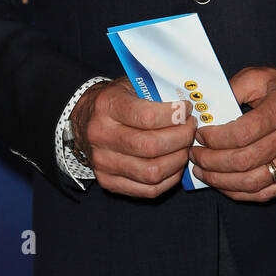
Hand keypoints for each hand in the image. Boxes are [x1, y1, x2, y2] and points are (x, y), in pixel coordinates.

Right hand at [70, 77, 196, 198]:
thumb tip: (188, 107)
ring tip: (185, 146)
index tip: (187, 110)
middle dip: (181, 138)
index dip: (175, 115)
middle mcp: (101, 135)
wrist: (84, 120)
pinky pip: (148, 190)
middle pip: (152, 147)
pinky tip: (175, 163)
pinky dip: (170, 179)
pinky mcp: (108, 182)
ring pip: (152, 173)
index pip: (147, 117)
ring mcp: (103, 162)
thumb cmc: (115, 100)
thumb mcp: (130, 85)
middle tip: (191, 128)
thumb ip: (156, 92)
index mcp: (107, 106)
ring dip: (178, 160)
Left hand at [189, 64, 275, 201]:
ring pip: (254, 182)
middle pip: (245, 161)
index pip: (242, 134)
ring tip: (203, 171)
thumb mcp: (260, 76)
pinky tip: (224, 184)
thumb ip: (232, 89)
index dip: (215, 139)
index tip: (199, 136)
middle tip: (194, 155)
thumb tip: (205, 110)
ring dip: (222, 181)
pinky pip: (267, 193)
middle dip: (212, 161)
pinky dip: (241, 192)